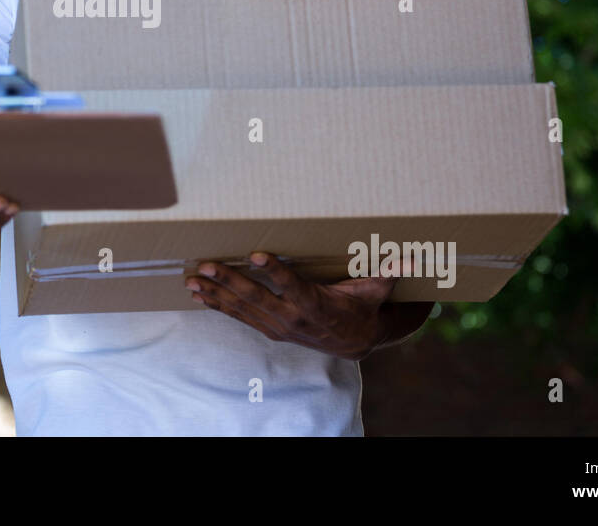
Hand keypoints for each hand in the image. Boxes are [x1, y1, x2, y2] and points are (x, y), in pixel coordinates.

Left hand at [186, 252, 419, 359]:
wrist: (355, 342)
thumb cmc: (362, 306)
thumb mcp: (375, 291)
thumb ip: (386, 273)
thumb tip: (406, 258)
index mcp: (316, 305)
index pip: (292, 287)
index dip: (275, 272)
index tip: (257, 255)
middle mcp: (292, 318)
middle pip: (257, 298)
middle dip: (229, 281)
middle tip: (206, 266)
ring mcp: (277, 326)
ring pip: (242, 308)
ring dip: (215, 293)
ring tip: (191, 279)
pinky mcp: (268, 328)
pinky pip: (239, 316)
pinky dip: (217, 305)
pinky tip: (197, 294)